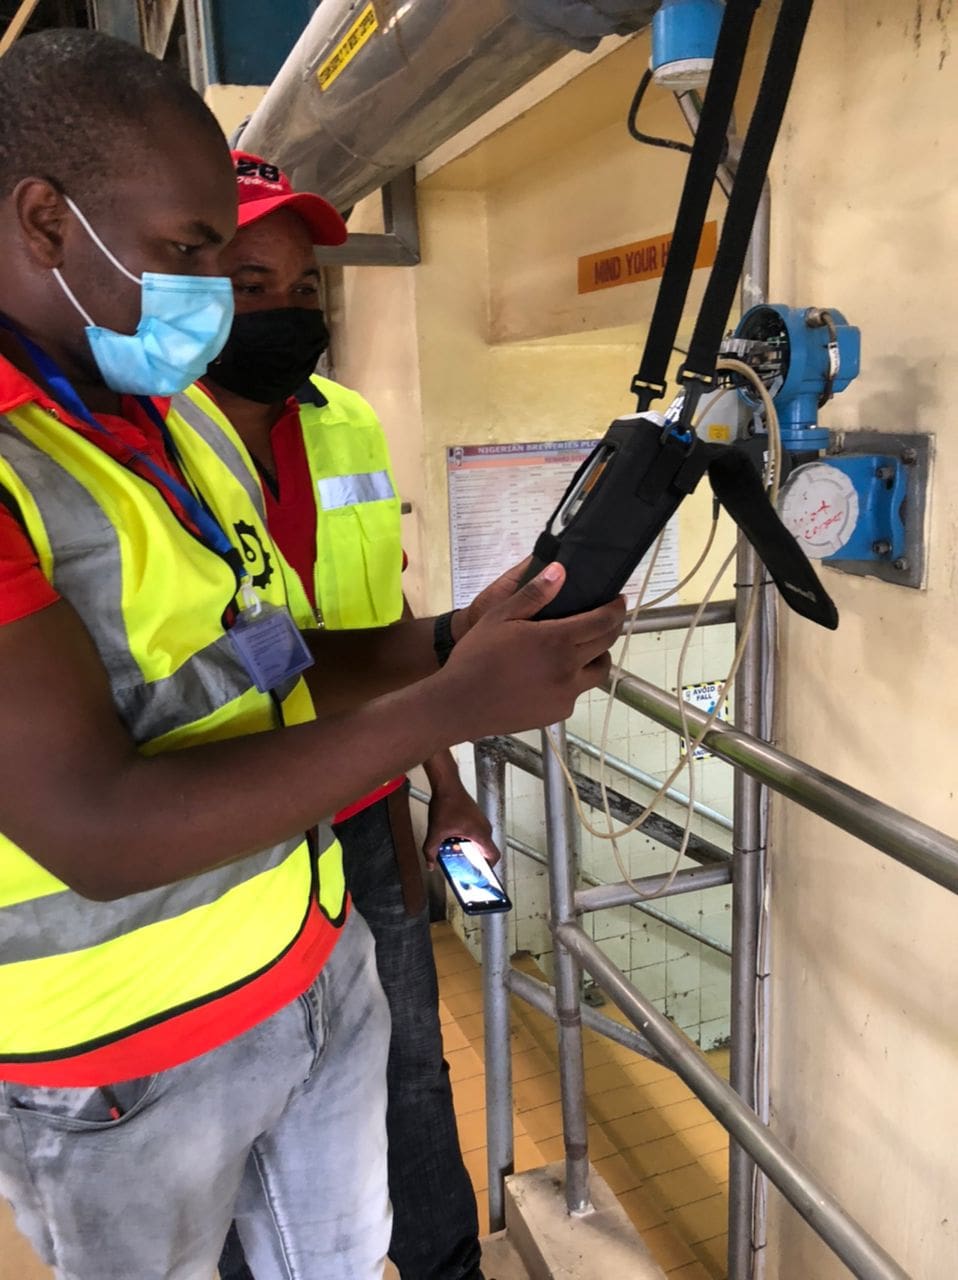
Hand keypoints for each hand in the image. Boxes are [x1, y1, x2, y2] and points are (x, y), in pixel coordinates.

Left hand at [423, 777, 498, 869]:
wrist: (447, 785)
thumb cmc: (446, 804)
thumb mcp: (436, 831)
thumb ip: (431, 850)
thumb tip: (430, 865)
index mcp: (480, 834)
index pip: (494, 856)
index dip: (488, 867)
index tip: (478, 873)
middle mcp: (485, 828)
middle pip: (486, 850)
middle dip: (475, 859)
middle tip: (463, 864)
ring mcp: (482, 821)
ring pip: (480, 841)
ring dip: (470, 848)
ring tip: (456, 850)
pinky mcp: (476, 816)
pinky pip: (477, 832)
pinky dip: (468, 838)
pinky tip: (454, 837)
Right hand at [440, 563, 624, 739]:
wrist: (459, 704)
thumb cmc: (476, 655)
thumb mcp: (500, 616)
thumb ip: (533, 594)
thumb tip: (561, 570)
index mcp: (557, 641)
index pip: (603, 622)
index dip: (615, 609)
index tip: (618, 600)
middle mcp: (569, 669)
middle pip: (606, 645)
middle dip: (611, 628)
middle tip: (605, 619)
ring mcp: (566, 695)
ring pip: (597, 672)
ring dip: (597, 656)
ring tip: (584, 648)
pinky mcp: (558, 713)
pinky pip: (576, 692)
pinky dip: (574, 680)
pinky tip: (555, 674)